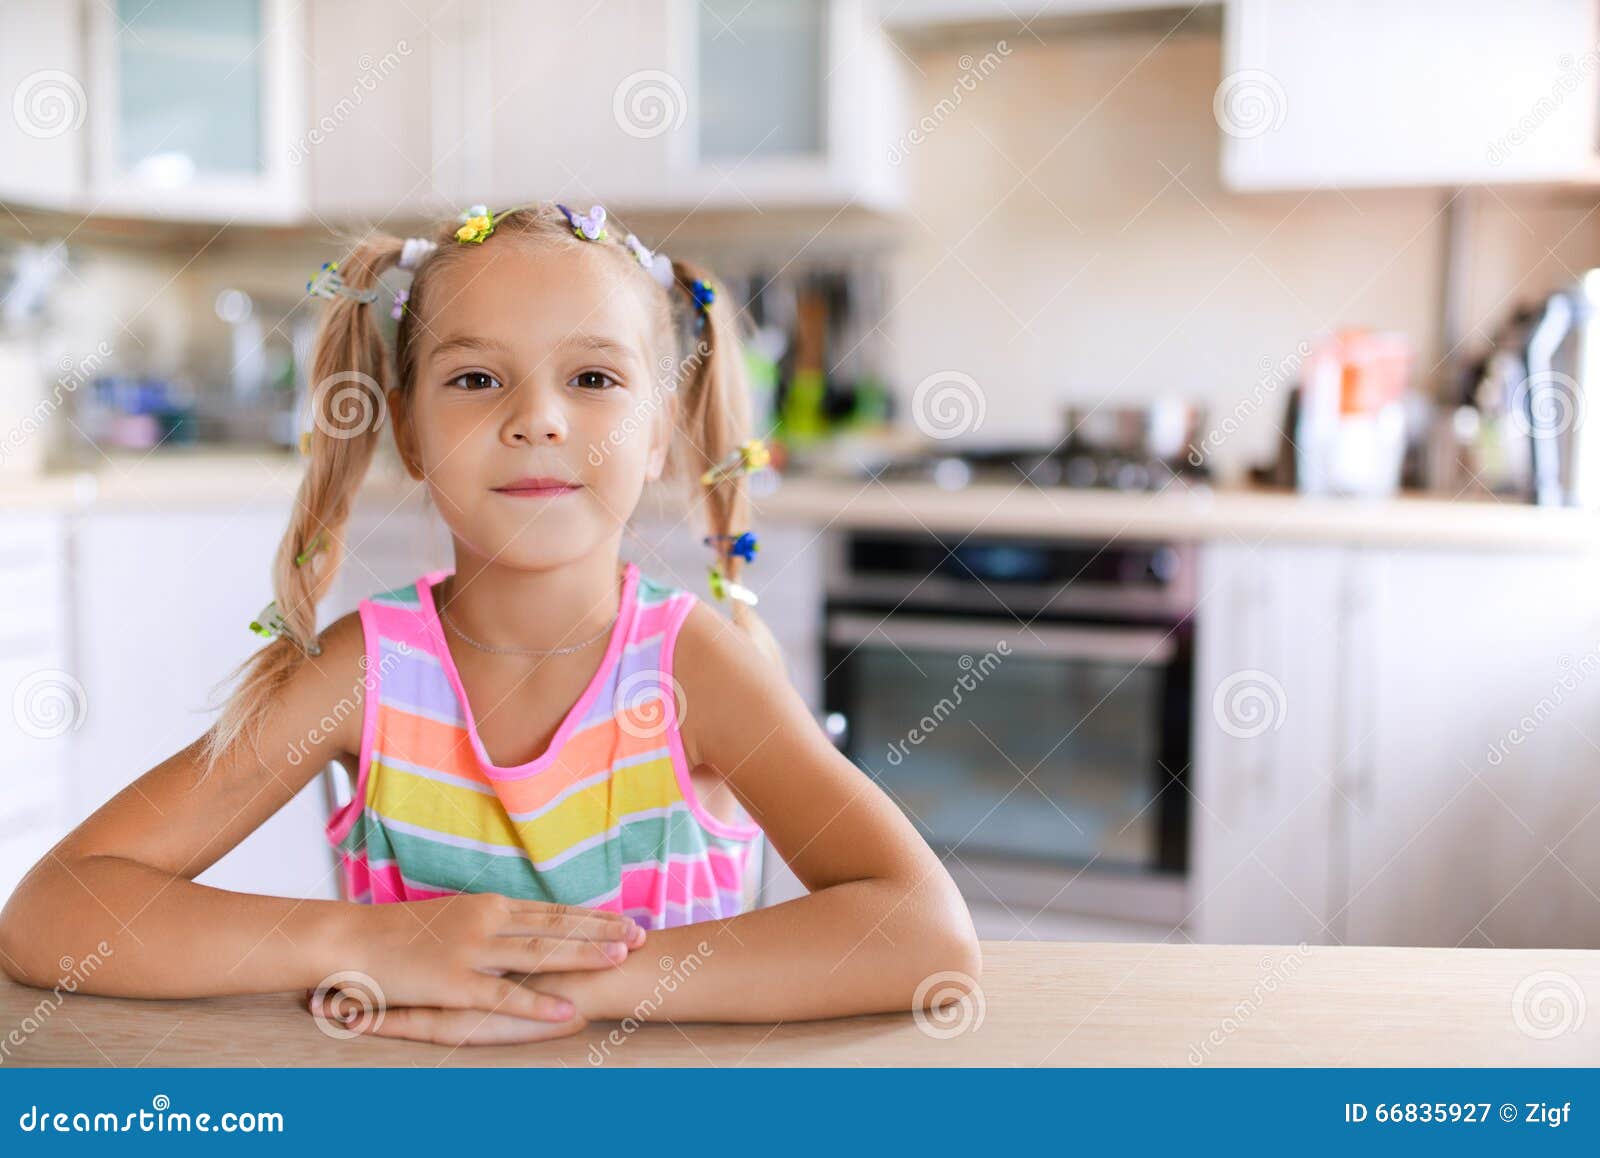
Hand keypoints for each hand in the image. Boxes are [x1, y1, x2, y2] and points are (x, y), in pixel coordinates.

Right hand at [310, 892, 643, 1039]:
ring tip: (622, 958)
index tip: (625, 918)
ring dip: (583, 955)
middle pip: (555, 925)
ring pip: (540, 952)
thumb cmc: (396, 933)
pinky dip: (540, 1001)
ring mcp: (471, 951)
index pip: (551, 910)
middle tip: (642, 934)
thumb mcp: (450, 919)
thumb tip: (517, 926)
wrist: (349, 939)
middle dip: (602, 931)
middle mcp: (487, 921)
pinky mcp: (454, 983)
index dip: (590, 916)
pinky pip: (504, 995)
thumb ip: (486, 923)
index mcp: (487, 906)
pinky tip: (569, 1007)